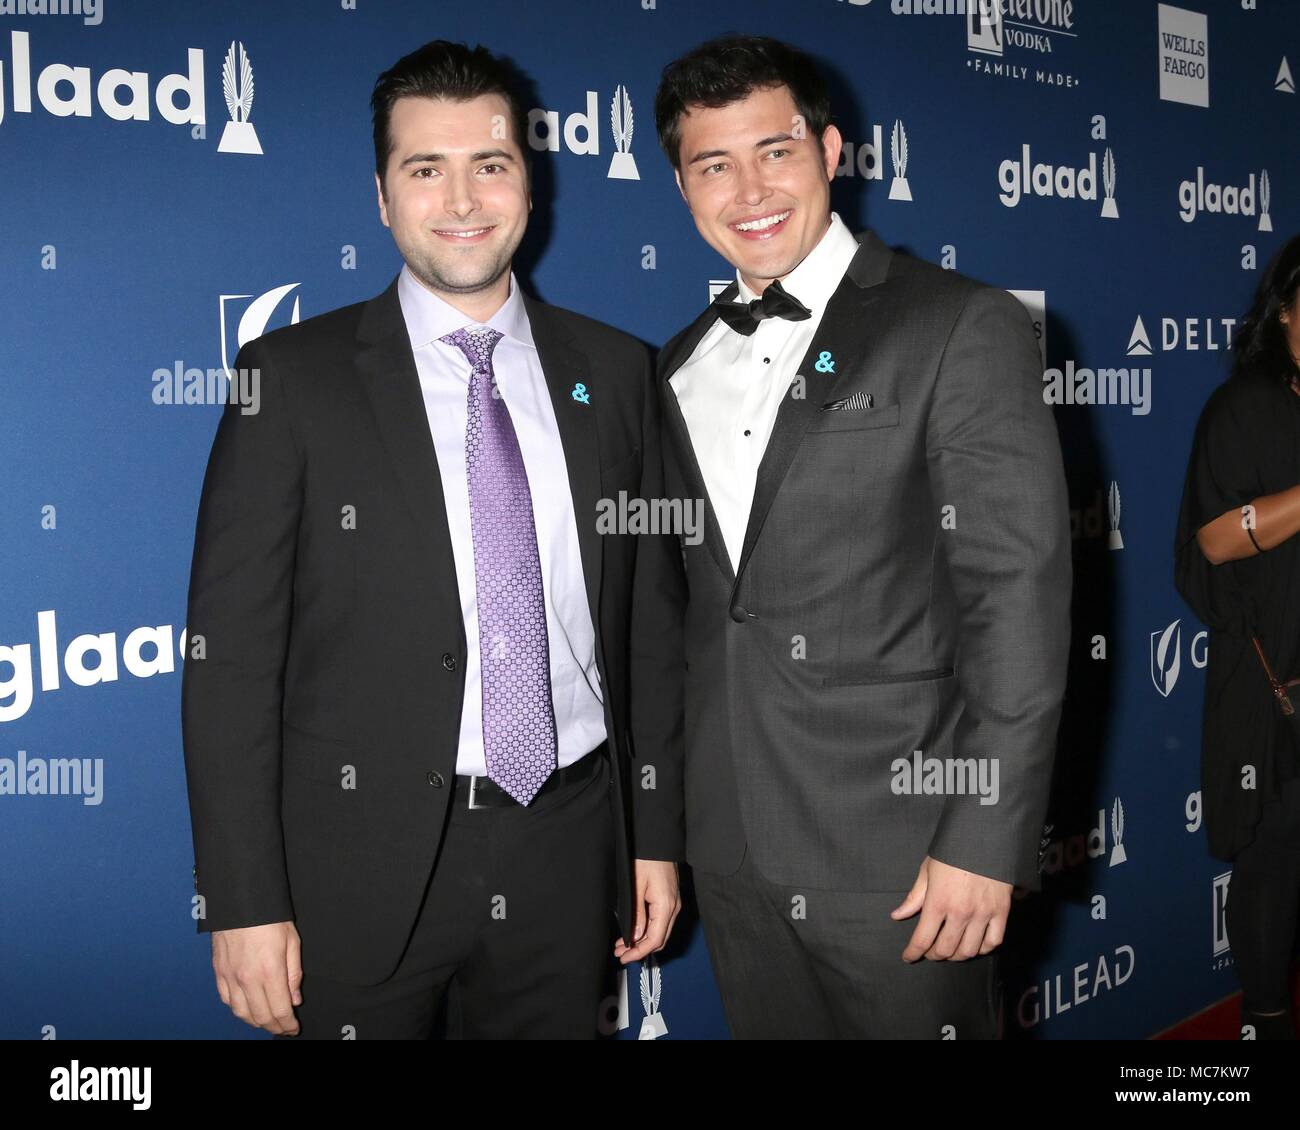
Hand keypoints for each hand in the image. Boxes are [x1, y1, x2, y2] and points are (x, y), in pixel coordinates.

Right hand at [211, 921, 301, 1034]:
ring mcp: (230, 977)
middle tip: (283, 1028)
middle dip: (274, 1027)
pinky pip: (226, 1000)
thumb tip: (294, 999)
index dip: (287, 1024)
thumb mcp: (292, 941)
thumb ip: (294, 974)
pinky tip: (247, 1009)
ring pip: (241, 1013)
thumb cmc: (268, 917)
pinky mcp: (218, 972)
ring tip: (267, 1022)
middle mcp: (247, 978)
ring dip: (255, 1022)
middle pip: (260, 1016)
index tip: (293, 1028)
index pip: (279, 1009)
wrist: (239, 901)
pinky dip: (238, 1010)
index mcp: (269, 971)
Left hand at [614, 860, 680, 964]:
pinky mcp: (670, 898)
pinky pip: (661, 921)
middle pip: (660, 939)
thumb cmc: (646, 858)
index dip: (639, 952)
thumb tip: (635, 937)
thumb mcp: (635, 886)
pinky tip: (635, 930)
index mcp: (666, 905)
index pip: (654, 940)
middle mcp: (673, 907)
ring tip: (623, 943)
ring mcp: (674, 903)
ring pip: (660, 932)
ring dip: (643, 941)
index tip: (624, 957)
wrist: (656, 840)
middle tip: (620, 953)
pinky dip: (648, 930)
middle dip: (640, 950)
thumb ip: (636, 913)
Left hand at [890, 856, 1010, 961]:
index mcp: (938, 901)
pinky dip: (982, 949)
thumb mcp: (927, 870)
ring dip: (956, 956)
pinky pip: (993, 942)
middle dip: (934, 955)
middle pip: (945, 949)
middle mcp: (960, 913)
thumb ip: (914, 897)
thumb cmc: (952, 852)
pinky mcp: (1001, 912)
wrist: (984, 837)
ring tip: (950, 950)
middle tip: (929, 951)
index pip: (922, 939)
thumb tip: (897, 915)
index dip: (913, 952)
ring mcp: (982, 914)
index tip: (908, 957)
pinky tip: (974, 945)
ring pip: (968, 950)